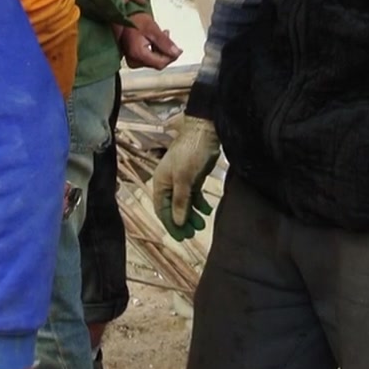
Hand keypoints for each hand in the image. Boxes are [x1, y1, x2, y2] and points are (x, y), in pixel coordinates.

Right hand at [114, 0, 181, 69]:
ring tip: (161, 35)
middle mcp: (134, 59)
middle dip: (166, 52)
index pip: (161, 63)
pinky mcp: (132, 57)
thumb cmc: (133, 19)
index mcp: (138, 54)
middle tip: (168, 37)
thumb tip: (176, 52)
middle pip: (157, 63)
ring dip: (160, 50)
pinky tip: (154, 40)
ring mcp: (132, 59)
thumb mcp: (152, 29)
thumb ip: (165, 42)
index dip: (171, 57)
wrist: (120, 15)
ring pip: (154, 61)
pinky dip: (154, 50)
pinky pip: (148, 58)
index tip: (178, 49)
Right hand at [150, 116, 219, 240]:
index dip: (170, 224)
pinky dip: (199, 203)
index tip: (181, 238)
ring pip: (184, 202)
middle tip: (192, 234)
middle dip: (182, 221)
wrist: (204, 131)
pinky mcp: (193, 176)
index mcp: (160, 182)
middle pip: (173, 208)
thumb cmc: (191, 153)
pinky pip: (194, 195)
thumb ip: (180, 201)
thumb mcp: (185, 179)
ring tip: (202, 225)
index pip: (162, 209)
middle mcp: (168, 182)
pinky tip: (207, 210)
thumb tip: (177, 222)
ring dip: (192, 214)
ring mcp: (181, 179)